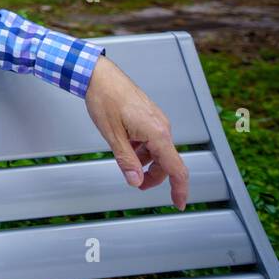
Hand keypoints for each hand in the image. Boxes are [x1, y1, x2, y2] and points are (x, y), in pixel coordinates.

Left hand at [85, 55, 189, 209]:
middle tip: (136, 184)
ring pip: (157, 151)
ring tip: (125, 160)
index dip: (180, 189)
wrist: (99, 75)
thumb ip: (126, 160)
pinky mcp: (150, 117)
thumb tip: (135, 180)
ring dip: (145, 162)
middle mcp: (162, 126)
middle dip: (153, 176)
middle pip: (166, 162)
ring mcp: (157, 121)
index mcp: (157, 133)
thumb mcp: (112, 135)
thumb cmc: (105, 98)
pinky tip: (126, 145)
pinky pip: (151, 139)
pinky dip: (141, 148)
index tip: (179, 203)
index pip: (176, 168)